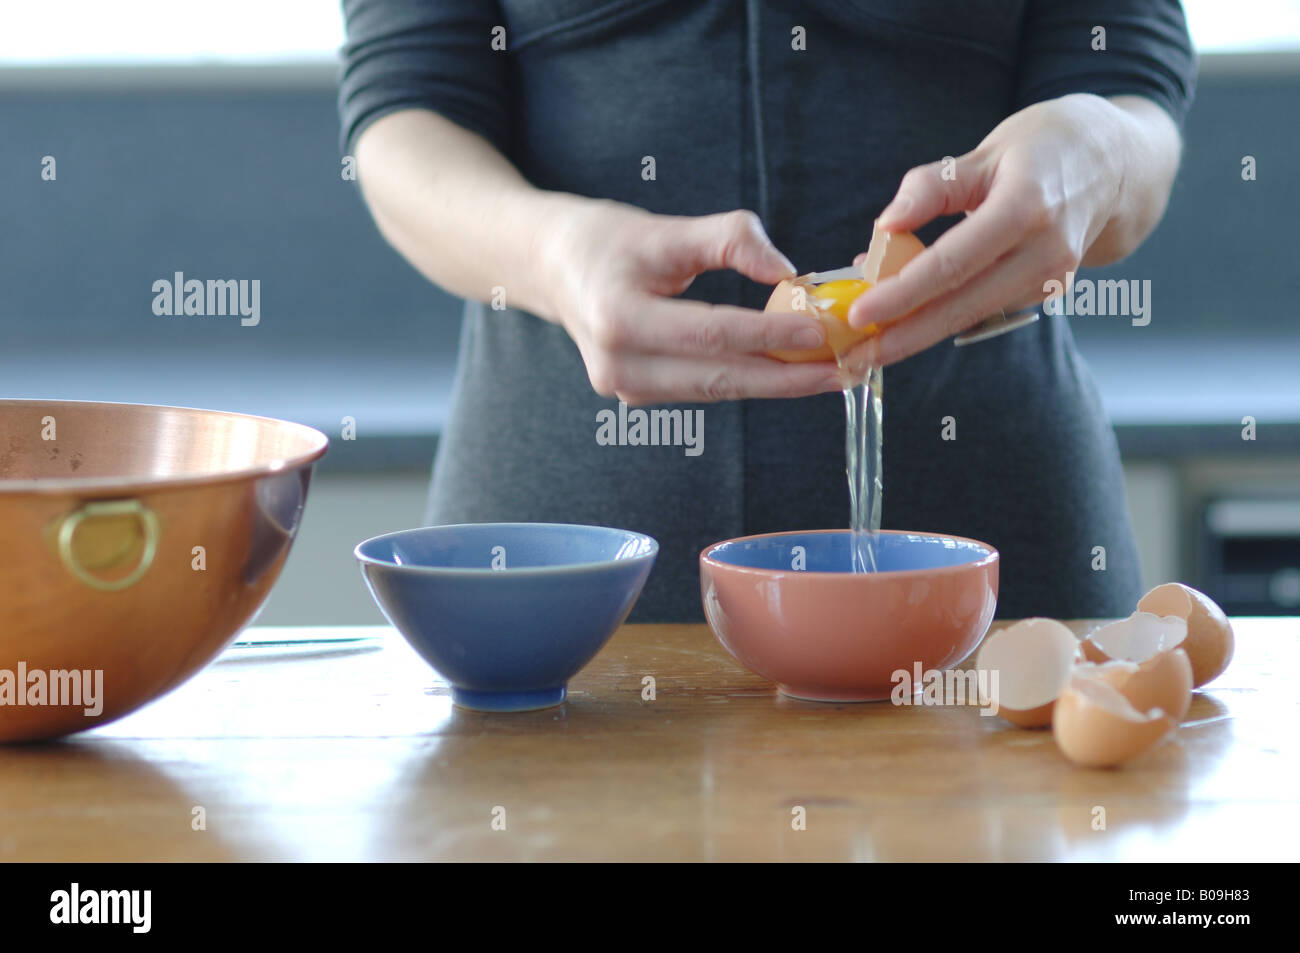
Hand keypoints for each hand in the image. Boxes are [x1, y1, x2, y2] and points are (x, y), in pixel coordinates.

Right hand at [542, 200, 842, 403]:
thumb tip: (786, 270)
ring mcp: (624, 389)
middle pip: (717, 377)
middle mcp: (617, 364)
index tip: (819, 332)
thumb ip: (728, 240)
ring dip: (773, 384)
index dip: (768, 335)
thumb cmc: (606, 240)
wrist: (551, 267)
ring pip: (714, 391)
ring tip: (826, 373)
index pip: (710, 332)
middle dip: (785, 377)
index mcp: (618, 317)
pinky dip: (746, 380)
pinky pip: (702, 389)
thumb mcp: (664, 228)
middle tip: (842, 371)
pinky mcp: (636, 396)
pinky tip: (785, 371)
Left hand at [847, 93, 1137, 364]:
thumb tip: (887, 224)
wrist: (1118, 165)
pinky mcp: (1048, 291)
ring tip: (869, 344)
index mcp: (1027, 206)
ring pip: (972, 314)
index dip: (903, 293)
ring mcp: (1052, 277)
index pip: (953, 263)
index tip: (861, 313)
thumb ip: (934, 186)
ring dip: (918, 331)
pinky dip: (944, 314)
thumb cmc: (1046, 148)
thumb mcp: (988, 150)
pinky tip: (907, 317)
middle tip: (856, 357)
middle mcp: (1046, 250)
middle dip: (904, 336)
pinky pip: (985, 308)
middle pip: (962, 305)